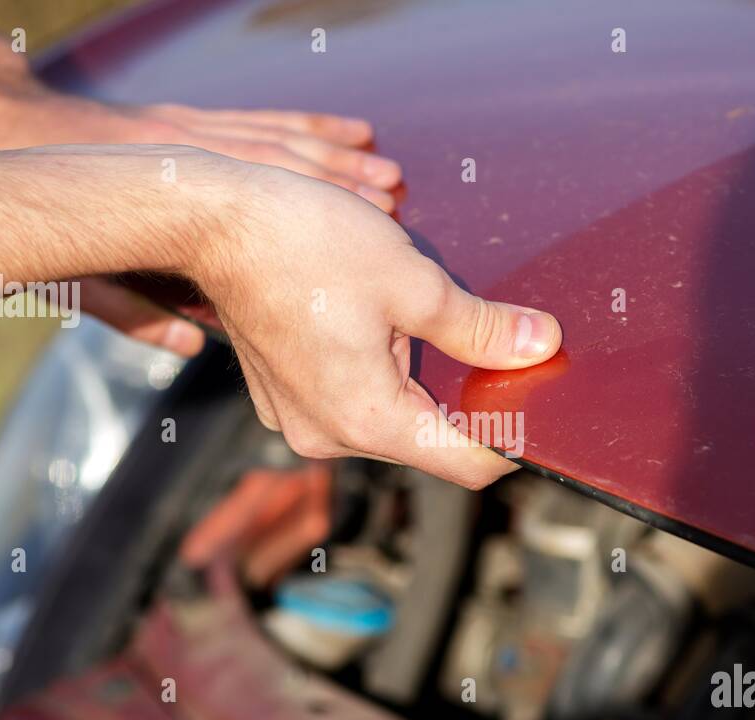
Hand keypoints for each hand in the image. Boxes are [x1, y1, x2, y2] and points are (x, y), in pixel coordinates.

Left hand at [0, 52, 401, 356]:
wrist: (5, 134)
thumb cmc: (54, 227)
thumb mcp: (89, 282)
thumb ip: (139, 315)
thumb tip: (192, 347)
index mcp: (185, 225)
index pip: (270, 239)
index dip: (320, 247)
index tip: (369, 263)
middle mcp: (206, 177)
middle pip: (295, 189)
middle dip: (349, 203)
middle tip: (396, 216)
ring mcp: (204, 140)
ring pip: (291, 151)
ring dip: (344, 167)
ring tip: (391, 182)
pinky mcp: (197, 117)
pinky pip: (271, 119)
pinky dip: (315, 126)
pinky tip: (356, 132)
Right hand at [195, 161, 561, 488]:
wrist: (213, 220)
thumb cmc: (305, 244)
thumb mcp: (412, 282)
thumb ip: (481, 327)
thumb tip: (539, 344)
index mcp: (366, 419)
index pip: (467, 463)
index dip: (513, 440)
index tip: (541, 412)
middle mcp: (328, 436)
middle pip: (428, 441)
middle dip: (467, 403)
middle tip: (503, 353)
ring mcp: (299, 421)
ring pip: (389, 421)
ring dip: (420, 386)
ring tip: (433, 331)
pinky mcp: (283, 399)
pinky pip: (351, 402)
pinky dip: (379, 378)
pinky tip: (385, 330)